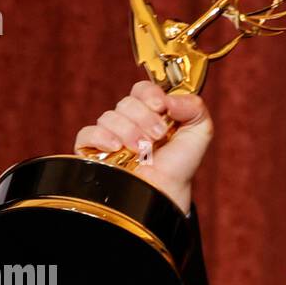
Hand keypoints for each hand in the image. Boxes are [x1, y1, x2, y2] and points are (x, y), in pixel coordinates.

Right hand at [73, 80, 212, 216]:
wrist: (167, 194)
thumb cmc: (180, 166)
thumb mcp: (199, 132)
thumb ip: (194, 107)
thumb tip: (169, 98)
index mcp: (150, 113)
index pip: (141, 90)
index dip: (149, 94)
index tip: (161, 107)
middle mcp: (129, 122)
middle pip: (126, 102)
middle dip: (145, 118)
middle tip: (158, 136)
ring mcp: (110, 137)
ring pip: (109, 117)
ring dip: (129, 131)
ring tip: (143, 150)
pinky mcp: (95, 153)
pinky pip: (86, 134)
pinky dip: (101, 136)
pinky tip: (117, 147)